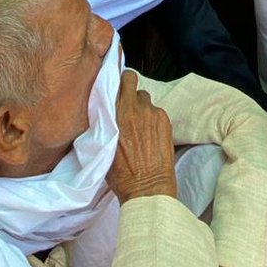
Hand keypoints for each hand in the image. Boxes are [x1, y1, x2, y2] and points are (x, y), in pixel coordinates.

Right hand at [106, 71, 176, 202]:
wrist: (147, 187)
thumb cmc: (121, 173)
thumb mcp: (102, 145)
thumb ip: (103, 123)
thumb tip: (103, 112)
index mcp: (116, 112)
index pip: (120, 79)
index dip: (118, 81)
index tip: (116, 88)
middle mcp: (135, 107)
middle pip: (132, 82)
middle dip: (129, 90)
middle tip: (127, 104)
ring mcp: (152, 112)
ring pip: (145, 99)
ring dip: (141, 107)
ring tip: (139, 125)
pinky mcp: (165, 120)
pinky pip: (156, 111)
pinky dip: (152, 119)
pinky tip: (150, 135)